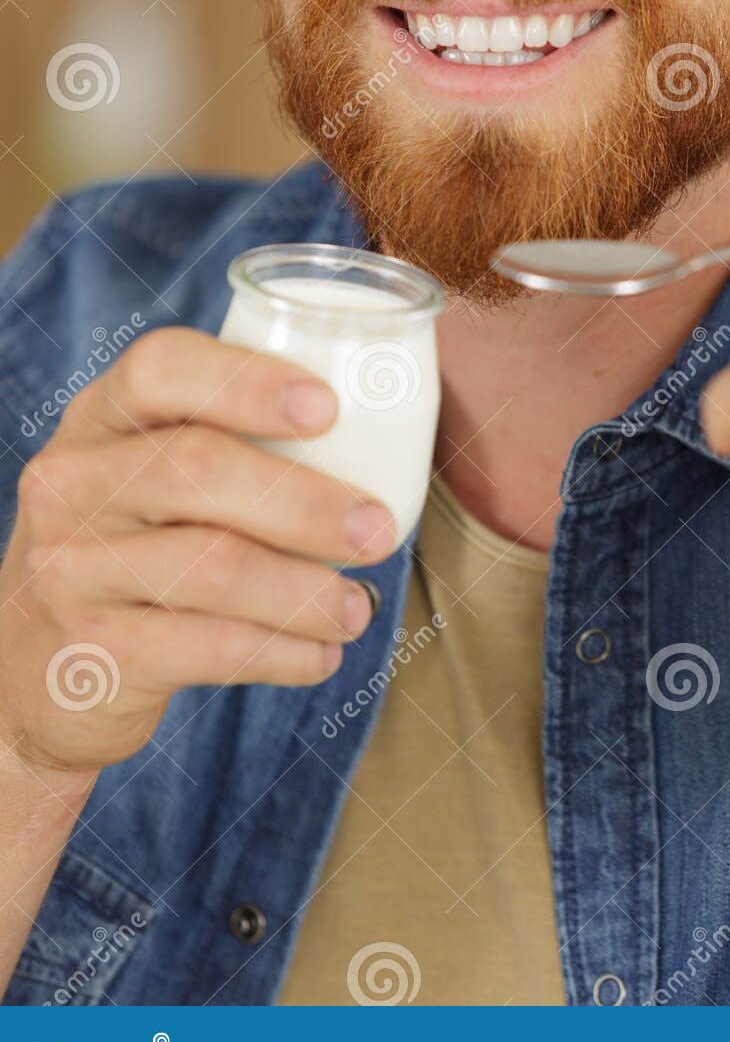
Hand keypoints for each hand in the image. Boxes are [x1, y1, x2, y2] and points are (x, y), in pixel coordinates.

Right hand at [0, 328, 393, 776]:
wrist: (32, 672)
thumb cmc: (131, 549)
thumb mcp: (145, 478)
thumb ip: (227, 445)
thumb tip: (383, 435)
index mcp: (99, 418)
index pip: (159, 368)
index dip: (247, 380)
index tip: (328, 408)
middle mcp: (72, 482)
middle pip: (198, 468)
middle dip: (306, 502)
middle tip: (378, 530)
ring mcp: (72, 568)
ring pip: (212, 568)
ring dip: (306, 591)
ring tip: (358, 608)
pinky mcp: (92, 652)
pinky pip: (209, 647)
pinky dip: (281, 652)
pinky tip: (320, 655)